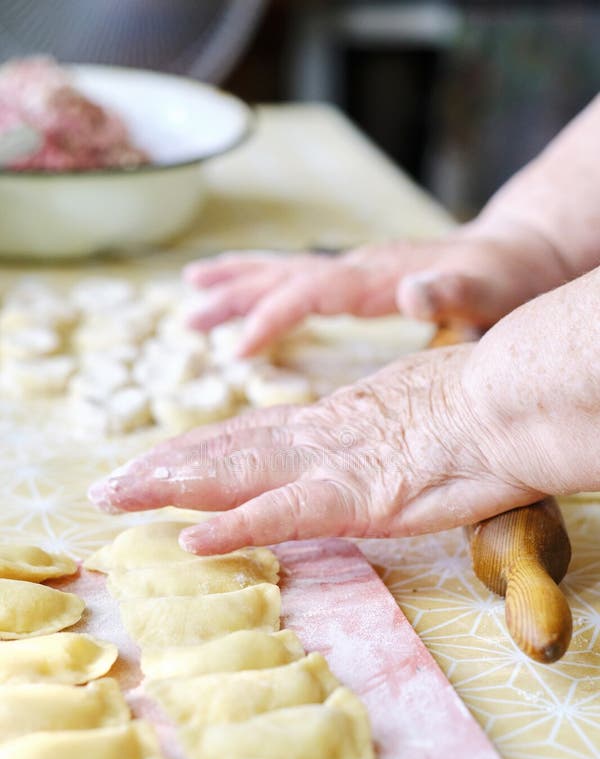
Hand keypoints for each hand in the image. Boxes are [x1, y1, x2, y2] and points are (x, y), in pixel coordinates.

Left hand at [88, 343, 542, 554]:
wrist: (512, 400)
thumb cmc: (480, 407)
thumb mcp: (415, 416)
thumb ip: (378, 434)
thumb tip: (367, 448)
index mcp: (333, 422)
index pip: (249, 434)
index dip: (198, 449)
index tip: (158, 461)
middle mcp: (317, 439)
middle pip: (225, 451)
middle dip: (162, 470)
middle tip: (106, 484)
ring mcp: (331, 467)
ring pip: (235, 476)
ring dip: (171, 489)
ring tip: (116, 498)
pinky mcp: (356, 496)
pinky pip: (284, 515)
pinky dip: (237, 527)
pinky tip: (192, 540)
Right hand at [183, 222, 565, 356]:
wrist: (512, 254)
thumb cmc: (498, 281)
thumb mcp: (486, 290)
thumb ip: (451, 292)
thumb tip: (411, 290)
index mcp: (377, 278)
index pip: (311, 292)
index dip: (272, 318)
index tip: (236, 349)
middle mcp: (357, 268)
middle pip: (283, 275)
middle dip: (234, 296)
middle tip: (187, 318)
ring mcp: (354, 269)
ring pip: (283, 270)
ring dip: (236, 280)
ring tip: (192, 289)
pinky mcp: (356, 278)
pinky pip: (298, 278)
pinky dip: (263, 282)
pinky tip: (244, 293)